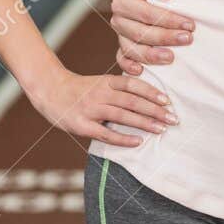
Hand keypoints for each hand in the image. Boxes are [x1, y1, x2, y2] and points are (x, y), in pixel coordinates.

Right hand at [26, 64, 178, 147]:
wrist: (49, 91)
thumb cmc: (81, 89)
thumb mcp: (101, 82)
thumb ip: (120, 88)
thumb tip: (149, 97)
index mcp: (107, 81)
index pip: (134, 85)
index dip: (152, 92)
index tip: (168, 101)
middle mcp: (101, 94)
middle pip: (133, 101)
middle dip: (155, 110)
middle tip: (173, 119)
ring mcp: (91, 110)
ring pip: (123, 116)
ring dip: (144, 123)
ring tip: (162, 129)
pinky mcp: (82, 126)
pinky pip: (106, 133)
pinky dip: (123, 138)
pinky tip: (138, 142)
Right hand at [109, 0, 194, 73]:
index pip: (145, 12)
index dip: (167, 19)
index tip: (190, 23)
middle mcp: (119, 17)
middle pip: (139, 32)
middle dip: (165, 37)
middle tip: (188, 39)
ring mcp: (120, 32)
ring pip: (131, 48)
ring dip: (151, 55)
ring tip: (171, 58)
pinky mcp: (124, 43)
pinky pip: (121, 58)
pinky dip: (128, 65)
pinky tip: (141, 71)